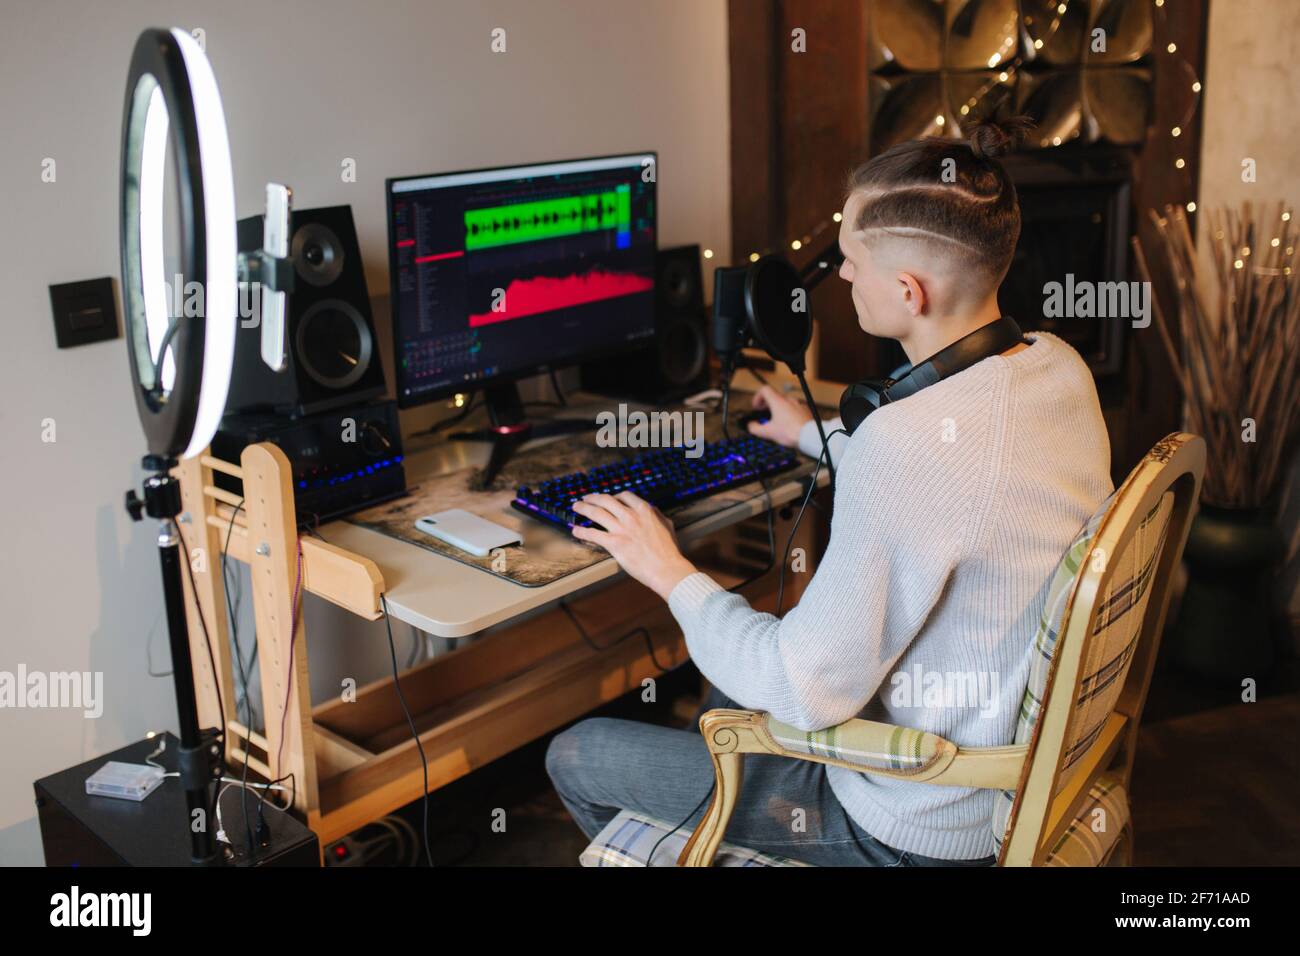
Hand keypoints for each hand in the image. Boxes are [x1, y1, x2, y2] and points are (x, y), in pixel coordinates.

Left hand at [571, 492, 697, 599]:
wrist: (666, 568)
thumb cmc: (669, 551)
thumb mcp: (667, 525)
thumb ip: (656, 515)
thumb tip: (651, 510)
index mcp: (644, 510)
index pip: (624, 496)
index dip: (613, 496)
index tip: (608, 498)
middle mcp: (631, 516)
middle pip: (606, 500)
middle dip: (593, 497)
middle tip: (586, 498)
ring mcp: (621, 529)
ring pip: (597, 513)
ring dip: (584, 508)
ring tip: (576, 507)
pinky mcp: (614, 543)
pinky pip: (593, 534)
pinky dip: (582, 531)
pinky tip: (575, 531)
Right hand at [748, 384, 812, 447]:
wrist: (809, 436)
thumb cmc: (791, 432)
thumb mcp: (768, 432)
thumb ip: (755, 428)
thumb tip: (751, 426)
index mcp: (777, 401)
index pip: (764, 390)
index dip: (757, 397)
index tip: (756, 407)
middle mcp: (788, 400)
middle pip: (774, 397)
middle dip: (767, 406)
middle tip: (764, 415)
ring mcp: (798, 404)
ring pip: (784, 403)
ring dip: (778, 410)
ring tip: (776, 422)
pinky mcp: (805, 410)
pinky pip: (794, 408)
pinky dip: (788, 413)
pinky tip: (788, 424)